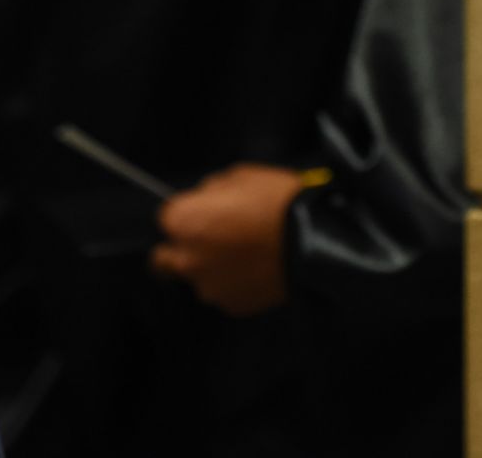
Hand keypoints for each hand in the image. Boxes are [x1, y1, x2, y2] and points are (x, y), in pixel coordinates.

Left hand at [149, 163, 304, 316]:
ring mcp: (209, 287)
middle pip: (165, 258)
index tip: (207, 211)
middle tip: (212, 238)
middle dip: (183, 248)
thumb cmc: (278, 202)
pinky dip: (236, 282)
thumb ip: (212, 190)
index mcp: (184, 222)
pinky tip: (258, 268)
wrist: (315, 239)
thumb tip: (206, 199)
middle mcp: (187, 259)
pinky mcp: (232, 305)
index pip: (167, 217)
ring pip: (199, 277)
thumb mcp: (242, 175)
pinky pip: (226, 292)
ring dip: (213, 266)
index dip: (189, 212)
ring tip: (246, 253)